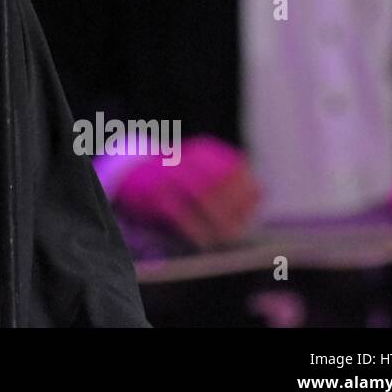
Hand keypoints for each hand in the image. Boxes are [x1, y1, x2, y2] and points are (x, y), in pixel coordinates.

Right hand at [113, 134, 261, 249]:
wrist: (130, 173)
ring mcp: (167, 174)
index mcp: (201, 150)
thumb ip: (230, 178)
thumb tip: (261, 191)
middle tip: (237, 229)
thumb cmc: (175, 178)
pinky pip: (179, 212)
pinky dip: (195, 229)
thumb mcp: (202, 169)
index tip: (252, 210)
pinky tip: (203, 241)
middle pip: (219, 179)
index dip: (247, 188)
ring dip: (216, 219)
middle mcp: (185, 158)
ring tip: (223, 237)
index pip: (234, 165)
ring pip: (201, 193)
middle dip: (232, 207)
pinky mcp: (153, 193)